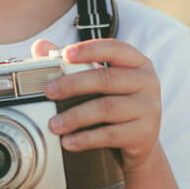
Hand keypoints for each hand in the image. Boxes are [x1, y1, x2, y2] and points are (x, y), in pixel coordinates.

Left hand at [30, 38, 161, 174]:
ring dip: (76, 116)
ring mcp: (149, 108)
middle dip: (73, 84)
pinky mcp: (144, 133)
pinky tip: (68, 141)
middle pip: (107, 79)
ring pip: (107, 108)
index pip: (115, 48)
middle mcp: (147, 82)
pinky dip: (86, 138)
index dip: (90, 50)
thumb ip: (73, 62)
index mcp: (137, 63)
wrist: (141, 142)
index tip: (65, 55)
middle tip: (49, 91)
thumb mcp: (101, 80)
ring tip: (53, 124)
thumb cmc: (117, 103)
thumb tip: (40, 46)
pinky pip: (110, 135)